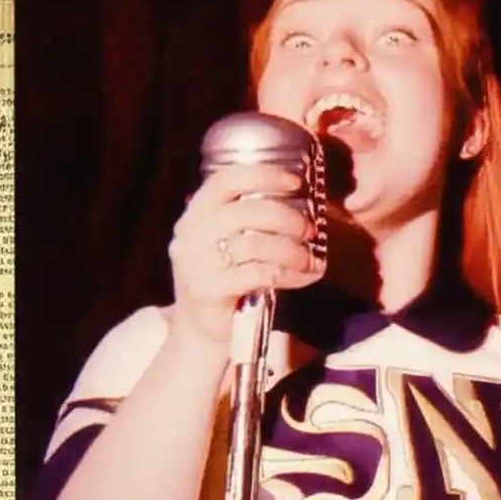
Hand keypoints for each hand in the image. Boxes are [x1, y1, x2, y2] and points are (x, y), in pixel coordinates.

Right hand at [166, 164, 324, 351]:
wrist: (201, 326)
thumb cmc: (225, 276)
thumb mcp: (227, 240)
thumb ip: (250, 218)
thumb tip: (301, 199)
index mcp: (196, 212)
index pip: (226, 180)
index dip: (263, 175)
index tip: (295, 181)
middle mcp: (190, 233)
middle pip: (246, 211)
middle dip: (287, 218)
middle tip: (310, 229)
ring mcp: (195, 263)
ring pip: (255, 244)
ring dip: (292, 250)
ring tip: (310, 258)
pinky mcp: (207, 290)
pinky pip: (257, 274)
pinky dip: (288, 274)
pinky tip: (303, 277)